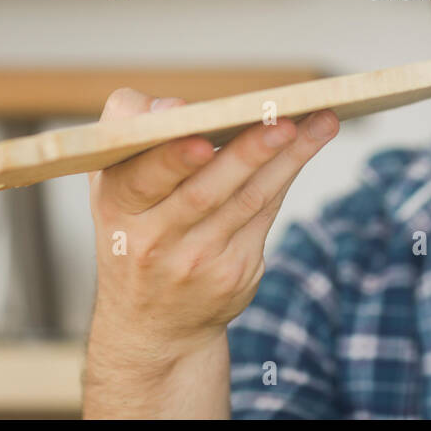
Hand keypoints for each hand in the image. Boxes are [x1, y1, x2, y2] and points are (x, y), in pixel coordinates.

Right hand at [87, 88, 338, 351]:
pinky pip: (265, 214)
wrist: (151, 323)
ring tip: (319, 123)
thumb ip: (132, 133)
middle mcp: (152, 241)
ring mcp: (196, 262)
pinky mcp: (233, 273)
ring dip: (287, 158)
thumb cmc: (134, 226)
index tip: (201, 137)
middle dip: (246, 155)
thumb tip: (177, 108)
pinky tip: (310, 143)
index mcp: (117, 207)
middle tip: (282, 123)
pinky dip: (289, 173)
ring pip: (247, 200)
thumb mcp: (111, 183)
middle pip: (204, 191)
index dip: (171, 158)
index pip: (141, 179)